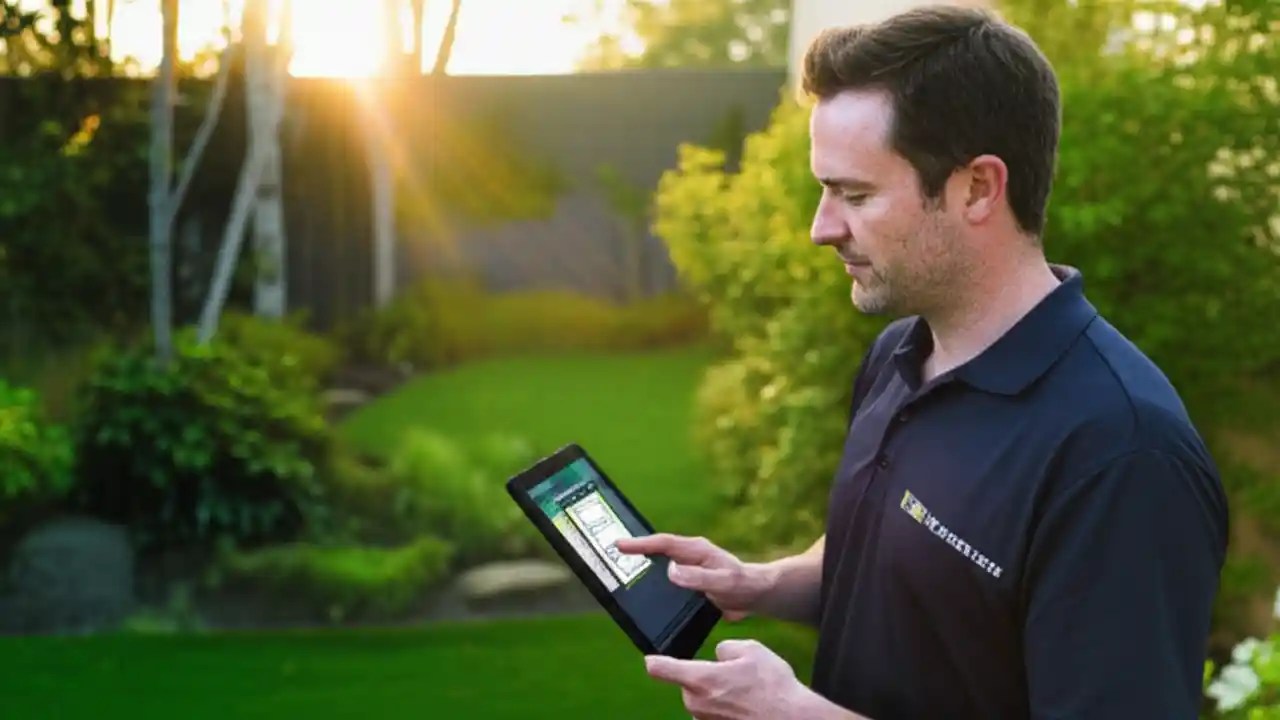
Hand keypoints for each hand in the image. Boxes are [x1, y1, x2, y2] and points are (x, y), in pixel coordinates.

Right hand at [615, 534, 768, 620]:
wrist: (756, 594)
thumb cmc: (742, 585)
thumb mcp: (723, 582)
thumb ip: (699, 577)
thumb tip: (670, 571)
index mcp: (695, 549)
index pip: (663, 543)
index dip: (640, 543)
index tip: (619, 545)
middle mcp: (689, 555)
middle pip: (656, 549)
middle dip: (634, 549)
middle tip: (610, 553)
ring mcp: (688, 567)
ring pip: (659, 563)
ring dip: (641, 565)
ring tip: (618, 571)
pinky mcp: (689, 580)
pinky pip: (666, 578)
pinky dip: (652, 580)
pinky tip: (642, 591)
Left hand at [645, 639, 807, 719]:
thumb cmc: (773, 687)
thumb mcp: (752, 650)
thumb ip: (726, 648)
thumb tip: (718, 656)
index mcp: (702, 679)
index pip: (663, 669)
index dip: (656, 662)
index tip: (650, 661)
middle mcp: (697, 704)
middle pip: (690, 686)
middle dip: (707, 680)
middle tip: (737, 679)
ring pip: (703, 702)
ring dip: (718, 698)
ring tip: (748, 697)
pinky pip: (715, 717)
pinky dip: (727, 712)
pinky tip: (748, 709)